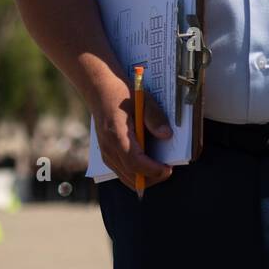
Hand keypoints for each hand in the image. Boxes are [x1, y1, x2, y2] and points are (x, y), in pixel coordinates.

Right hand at [91, 71, 173, 193]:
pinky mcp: (106, 153)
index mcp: (116, 136)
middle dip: (151, 178)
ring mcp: (105, 153)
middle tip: (168, 169)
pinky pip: (122, 171)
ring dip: (144, 177)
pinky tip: (148, 162)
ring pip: (126, 177)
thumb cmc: (121, 93)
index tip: (168, 169)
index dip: (152, 170)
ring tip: (160, 166)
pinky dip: (136, 172)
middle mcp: (108, 149)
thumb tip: (167, 135)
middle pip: (130, 176)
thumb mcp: (143, 100)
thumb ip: (155, 118)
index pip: (134, 163)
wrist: (99, 89)